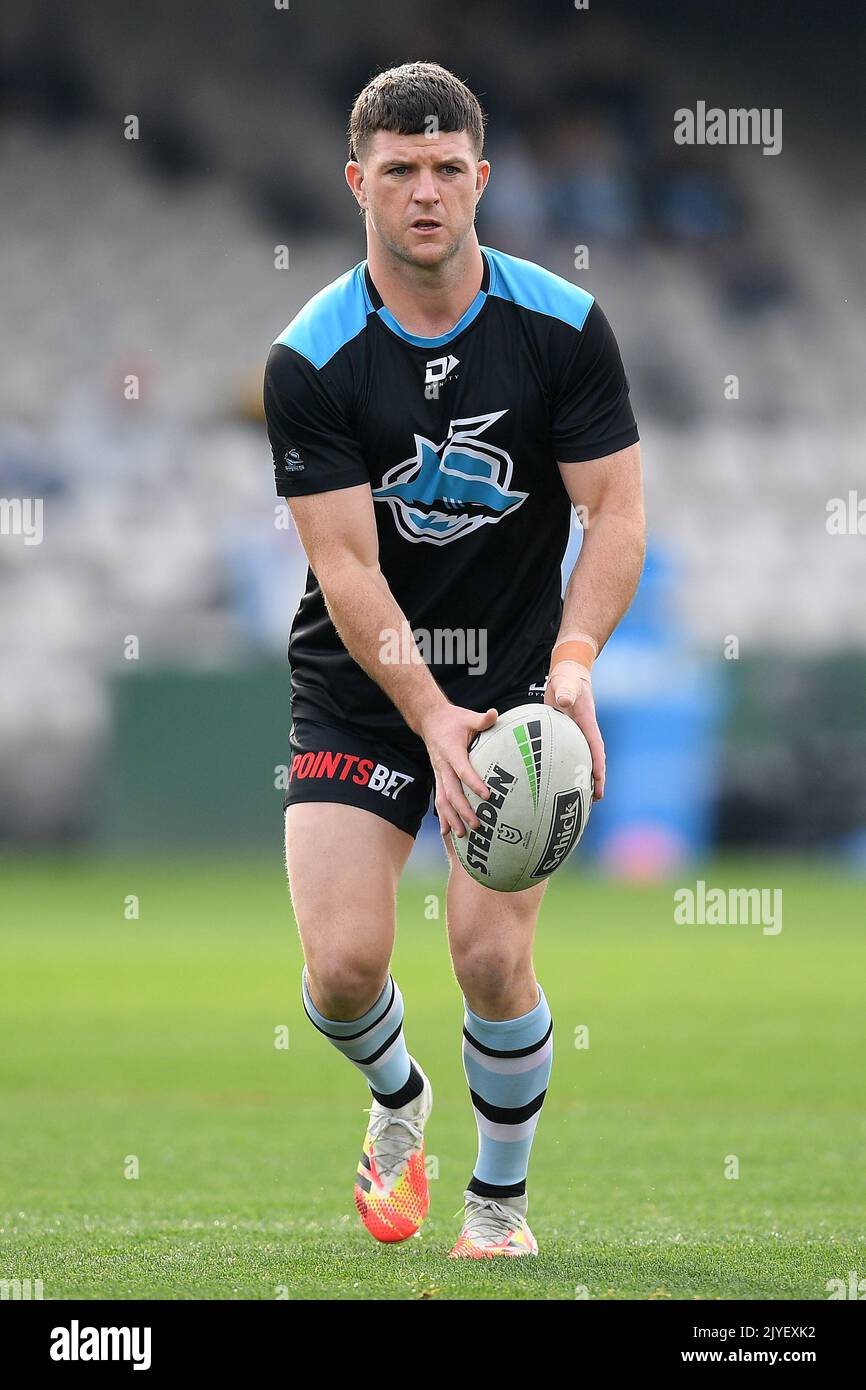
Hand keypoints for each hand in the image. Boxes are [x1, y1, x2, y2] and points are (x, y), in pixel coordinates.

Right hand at [418, 703, 497, 837]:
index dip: (474, 783)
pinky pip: (439, 800)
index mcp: (451, 751)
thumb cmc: (453, 719)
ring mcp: (439, 774)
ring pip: (443, 800)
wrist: (429, 721)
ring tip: (461, 835)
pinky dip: (442, 817)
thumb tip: (495, 714)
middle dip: (463, 810)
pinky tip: (446, 833)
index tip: (487, 795)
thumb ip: (482, 719)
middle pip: (452, 792)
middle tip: (477, 824)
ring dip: (451, 818)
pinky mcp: (438, 778)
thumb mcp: (468, 717)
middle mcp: (443, 766)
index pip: (463, 770)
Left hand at [544, 662, 604, 799]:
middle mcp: (585, 731)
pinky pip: (567, 752)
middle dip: (597, 778)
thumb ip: (565, 691)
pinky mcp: (568, 734)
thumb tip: (563, 701)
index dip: (598, 765)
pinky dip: (565, 765)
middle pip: (594, 758)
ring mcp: (577, 734)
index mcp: (587, 723)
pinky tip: (554, 778)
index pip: (596, 747)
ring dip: (583, 775)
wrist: (568, 675)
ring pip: (582, 758)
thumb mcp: (566, 682)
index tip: (598, 781)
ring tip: (580, 797)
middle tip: (596, 798)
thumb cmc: (567, 678)